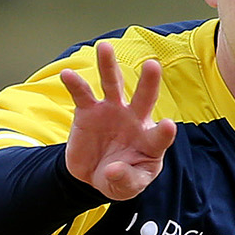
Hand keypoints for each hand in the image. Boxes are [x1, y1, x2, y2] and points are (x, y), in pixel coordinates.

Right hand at [60, 40, 177, 200]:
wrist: (94, 175)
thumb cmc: (121, 179)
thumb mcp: (126, 188)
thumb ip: (125, 180)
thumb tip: (112, 170)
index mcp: (150, 140)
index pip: (159, 135)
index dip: (164, 132)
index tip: (167, 126)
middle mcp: (134, 120)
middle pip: (144, 98)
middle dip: (149, 82)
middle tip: (153, 65)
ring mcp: (111, 111)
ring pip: (113, 85)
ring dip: (109, 66)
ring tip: (105, 47)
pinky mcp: (89, 111)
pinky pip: (82, 94)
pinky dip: (75, 84)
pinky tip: (67, 74)